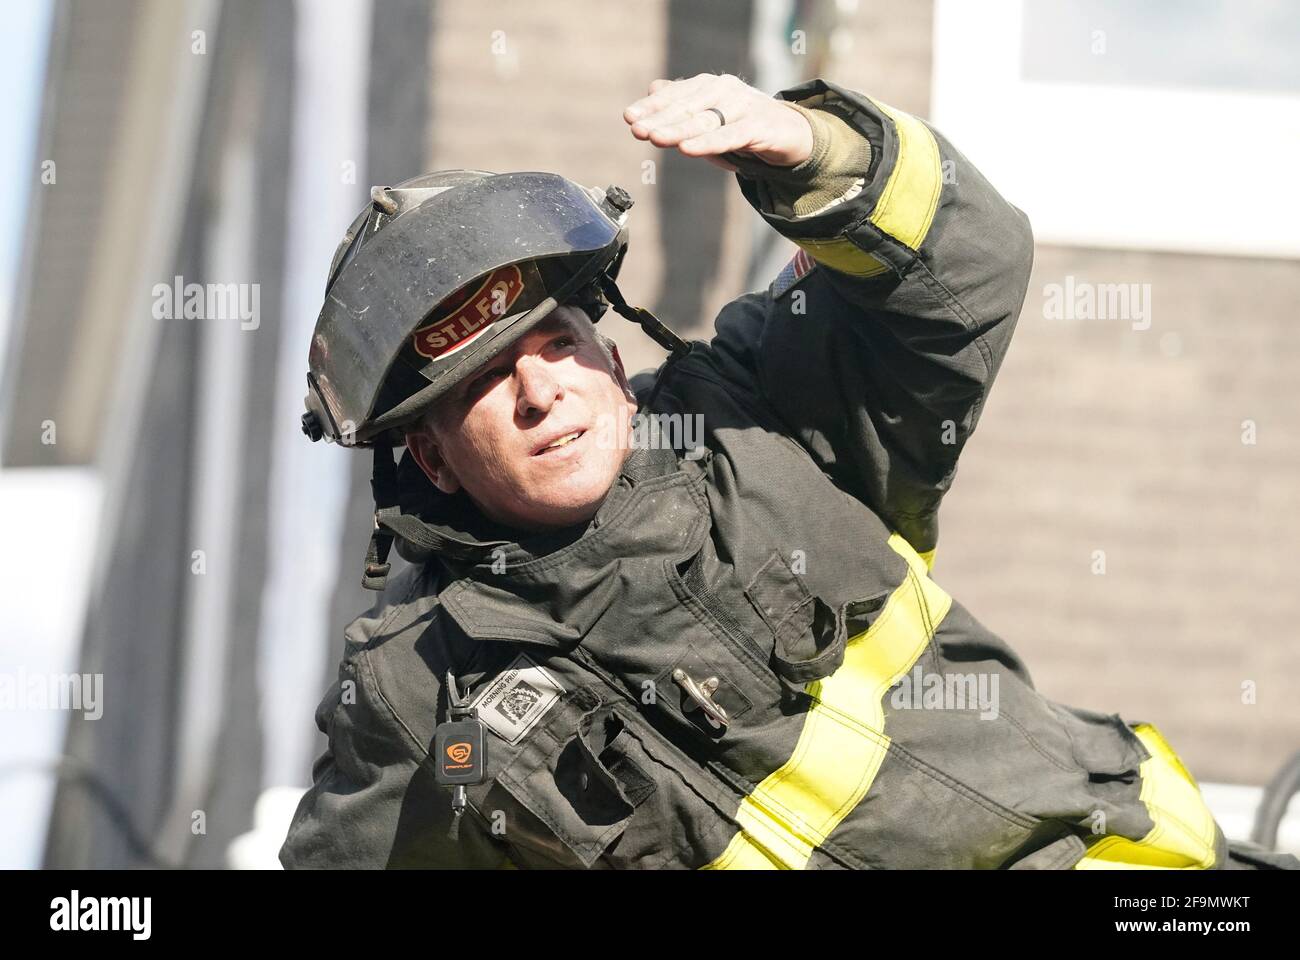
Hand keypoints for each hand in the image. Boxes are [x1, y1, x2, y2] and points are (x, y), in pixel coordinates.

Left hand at [623, 73, 814, 172]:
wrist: (789, 132)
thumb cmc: (744, 124)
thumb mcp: (710, 116)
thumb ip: (683, 105)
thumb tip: (653, 88)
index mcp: (709, 86)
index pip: (675, 96)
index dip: (652, 107)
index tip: (630, 117)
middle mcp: (725, 91)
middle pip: (686, 108)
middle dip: (660, 120)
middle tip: (638, 130)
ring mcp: (743, 106)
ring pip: (705, 121)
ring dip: (678, 130)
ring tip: (656, 137)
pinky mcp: (759, 126)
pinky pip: (729, 136)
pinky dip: (707, 143)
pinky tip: (687, 149)